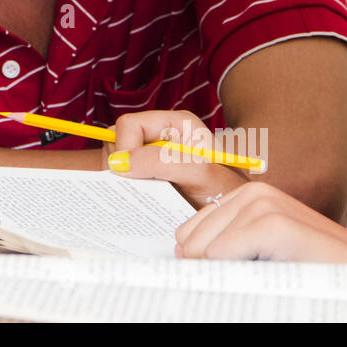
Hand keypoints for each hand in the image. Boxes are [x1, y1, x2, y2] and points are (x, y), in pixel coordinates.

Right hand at [107, 110, 249, 207]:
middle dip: (124, 166)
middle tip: (144, 186)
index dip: (125, 148)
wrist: (231, 222)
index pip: (130, 125)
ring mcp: (150, 156)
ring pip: (115, 160)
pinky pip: (119, 177)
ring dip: (124, 180)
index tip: (131, 174)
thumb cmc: (224, 192)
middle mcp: (161, 136)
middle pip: (119, 140)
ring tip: (150, 193)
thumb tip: (118, 163)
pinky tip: (144, 199)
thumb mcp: (199, 173)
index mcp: (176, 124)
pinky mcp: (143, 175)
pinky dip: (124, 190)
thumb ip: (161, 161)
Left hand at [175, 181, 346, 263]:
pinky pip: (221, 257)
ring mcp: (263, 204)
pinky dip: (236, 276)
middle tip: (251, 281)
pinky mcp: (272, 223)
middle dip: (208, 270)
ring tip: (267, 277)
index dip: (198, 262)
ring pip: (202, 251)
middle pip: (189, 242)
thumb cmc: (318, 270)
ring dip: (228, 275)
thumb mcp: (262, 254)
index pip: (190, 232)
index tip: (219, 277)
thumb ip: (226, 248)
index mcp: (247, 197)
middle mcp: (252, 193)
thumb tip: (181, 260)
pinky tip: (269, 276)